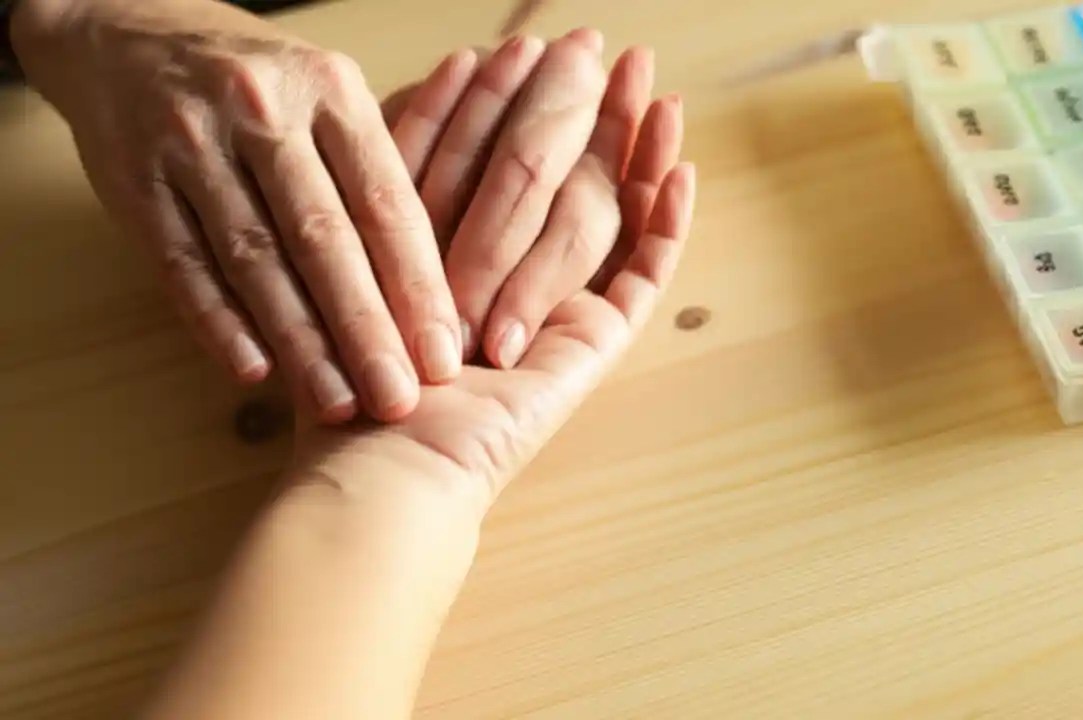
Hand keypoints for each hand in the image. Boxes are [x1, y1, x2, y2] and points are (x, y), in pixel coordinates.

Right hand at [11, 0, 460, 422]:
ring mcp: (192, 144)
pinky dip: (219, 322)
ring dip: (300, 342)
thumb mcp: (331, 97)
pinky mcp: (133, 181)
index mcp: (332, 92)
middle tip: (398, 399)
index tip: (445, 357)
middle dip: (366, 328)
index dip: (418, 286)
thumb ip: (380, 175)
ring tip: (337, 403)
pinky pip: (183, 264)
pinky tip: (255, 372)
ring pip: (255, 260)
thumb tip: (446, 283)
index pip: (386, 203)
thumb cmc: (263, 86)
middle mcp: (264, 112)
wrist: (131, 32)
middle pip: (324, 238)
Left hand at [302, 49, 693, 502]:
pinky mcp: (597, 341)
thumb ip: (403, 176)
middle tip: (606, 48)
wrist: (386, 451)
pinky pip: (642, 274)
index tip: (521, 45)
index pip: (491, 159)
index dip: (512, 102)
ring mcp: (559, 305)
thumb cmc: (359, 359)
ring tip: (652, 83)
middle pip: (562, 176)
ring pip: (610, 213)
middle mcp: (512, 271)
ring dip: (634, 149)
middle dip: (584, 110)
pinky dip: (666, 222)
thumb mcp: (369, 243)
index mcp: (454, 251)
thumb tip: (429, 85)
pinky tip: (678, 165)